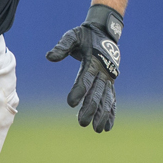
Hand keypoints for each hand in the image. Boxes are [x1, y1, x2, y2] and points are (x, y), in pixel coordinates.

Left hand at [46, 4, 122, 131]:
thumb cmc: (85, 35)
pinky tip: (107, 127)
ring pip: (107, 99)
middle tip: (82, 123)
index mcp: (93, 61)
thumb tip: (49, 57)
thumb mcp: (73, 36)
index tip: (71, 103)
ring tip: (97, 130)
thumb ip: (62, 46)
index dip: (79, 90)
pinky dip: (111, 113)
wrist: (105, 32)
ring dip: (102, 115)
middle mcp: (103, 72)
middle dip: (90, 108)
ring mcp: (109, 78)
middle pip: (97, 93)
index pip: (85, 78)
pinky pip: (112, 99)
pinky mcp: (111, 83)